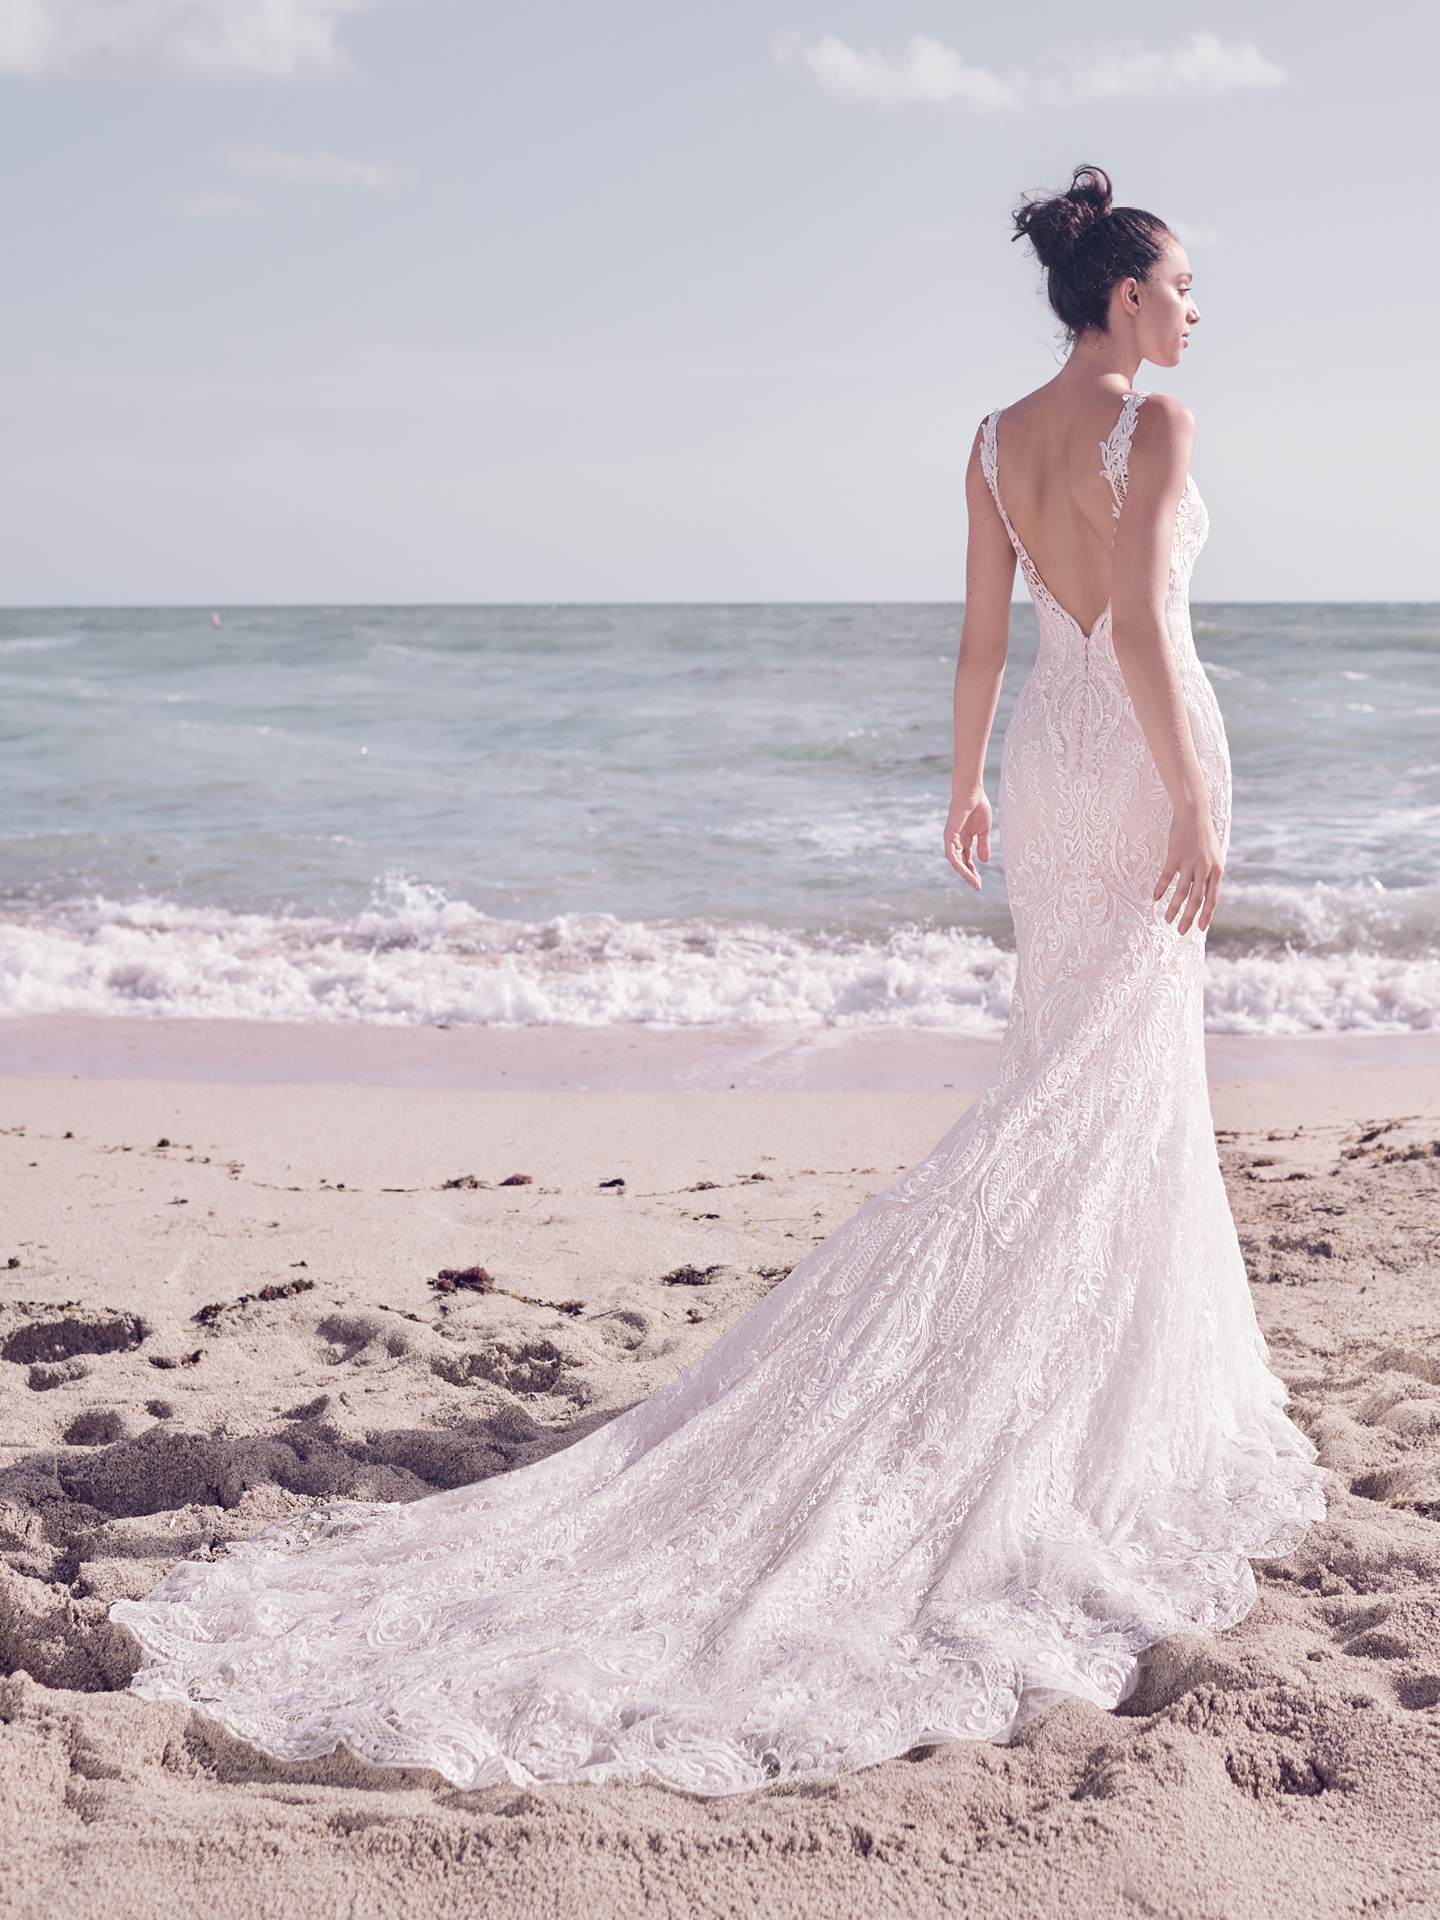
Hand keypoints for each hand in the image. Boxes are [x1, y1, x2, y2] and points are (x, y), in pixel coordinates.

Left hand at [944, 790, 991, 891]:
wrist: (972, 793)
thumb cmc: (978, 808)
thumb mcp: (984, 831)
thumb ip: (983, 845)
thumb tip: (985, 861)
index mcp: (965, 841)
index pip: (968, 861)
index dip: (973, 873)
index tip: (980, 884)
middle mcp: (957, 843)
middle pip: (961, 864)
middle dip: (969, 876)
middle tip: (978, 886)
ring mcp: (952, 840)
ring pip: (955, 862)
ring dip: (964, 873)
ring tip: (974, 882)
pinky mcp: (949, 835)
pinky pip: (951, 853)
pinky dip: (957, 863)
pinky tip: (964, 871)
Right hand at [1155, 804, 1223, 934]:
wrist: (1195, 812)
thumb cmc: (1203, 835)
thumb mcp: (1213, 855)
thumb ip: (1210, 873)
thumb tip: (1205, 893)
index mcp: (1217, 869)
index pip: (1212, 898)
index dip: (1207, 915)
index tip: (1200, 929)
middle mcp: (1205, 868)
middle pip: (1197, 898)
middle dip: (1189, 917)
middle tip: (1181, 931)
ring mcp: (1190, 862)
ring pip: (1182, 891)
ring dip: (1174, 907)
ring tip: (1167, 919)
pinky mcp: (1176, 855)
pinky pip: (1167, 877)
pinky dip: (1160, 888)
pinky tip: (1155, 898)